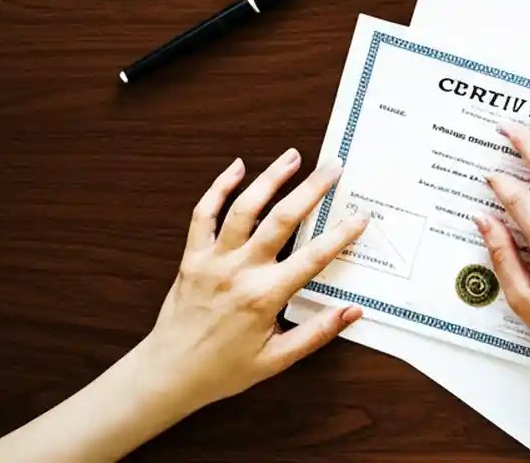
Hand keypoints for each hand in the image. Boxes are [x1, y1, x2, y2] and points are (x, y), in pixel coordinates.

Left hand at [139, 150, 367, 409]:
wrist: (168, 372)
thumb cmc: (224, 369)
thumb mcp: (277, 360)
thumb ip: (317, 333)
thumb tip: (352, 311)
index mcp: (265, 297)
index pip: (313, 258)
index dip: (341, 235)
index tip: (360, 217)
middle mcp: (240, 271)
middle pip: (281, 219)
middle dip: (311, 190)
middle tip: (333, 168)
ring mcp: (213, 260)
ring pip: (244, 208)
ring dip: (269, 177)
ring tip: (293, 156)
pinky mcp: (191, 256)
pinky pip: (203, 214)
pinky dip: (218, 187)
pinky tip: (237, 166)